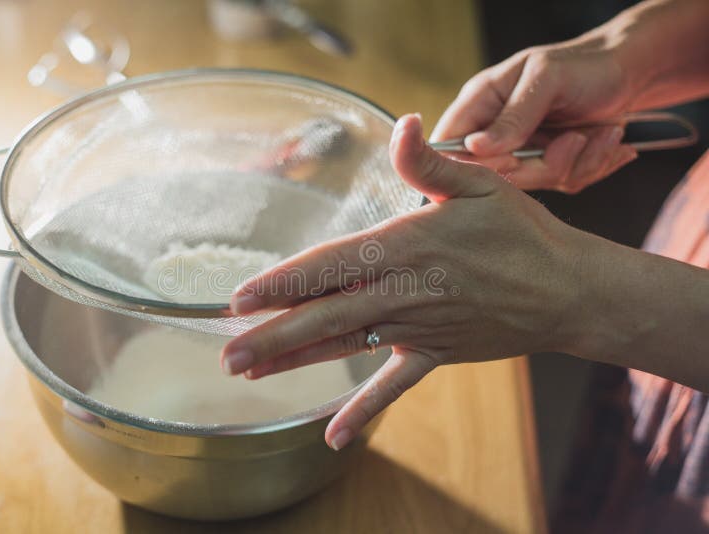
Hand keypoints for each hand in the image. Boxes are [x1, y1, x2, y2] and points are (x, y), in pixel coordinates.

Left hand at [221, 114, 588, 449]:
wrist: (569, 291)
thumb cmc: (523, 233)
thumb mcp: (479, 184)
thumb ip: (429, 163)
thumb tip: (402, 124)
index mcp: (404, 247)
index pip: (329, 265)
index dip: (282, 283)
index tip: (240, 299)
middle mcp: (402, 293)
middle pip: (324, 315)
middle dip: (272, 335)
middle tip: (227, 354)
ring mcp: (417, 329)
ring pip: (344, 347)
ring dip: (296, 360)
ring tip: (252, 373)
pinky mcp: (435, 354)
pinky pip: (393, 387)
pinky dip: (363, 411)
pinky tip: (333, 436)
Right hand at [433, 34, 639, 191]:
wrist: (630, 72)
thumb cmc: (585, 65)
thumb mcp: (547, 79)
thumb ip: (513, 115)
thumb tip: (475, 147)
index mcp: (480, 104)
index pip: (447, 147)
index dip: (470, 166)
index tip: (513, 159)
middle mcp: (495, 133)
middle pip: (492, 178)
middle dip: (540, 166)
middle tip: (573, 140)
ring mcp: (522, 153)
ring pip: (532, 185)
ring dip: (576, 163)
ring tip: (602, 134)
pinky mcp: (548, 167)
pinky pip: (561, 185)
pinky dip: (592, 166)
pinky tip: (608, 141)